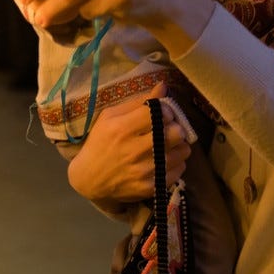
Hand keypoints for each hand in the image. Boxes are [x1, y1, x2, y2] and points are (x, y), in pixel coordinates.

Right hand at [67, 88, 190, 210]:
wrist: (90, 180)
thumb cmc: (100, 143)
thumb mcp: (110, 117)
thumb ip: (138, 102)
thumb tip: (163, 86)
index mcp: (122, 128)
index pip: (159, 112)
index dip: (164, 109)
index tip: (161, 112)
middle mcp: (135, 150)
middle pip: (176, 132)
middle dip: (175, 126)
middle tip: (167, 128)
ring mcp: (145, 171)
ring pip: (183, 150)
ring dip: (178, 144)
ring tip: (168, 143)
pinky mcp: (152, 187)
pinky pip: (180, 169)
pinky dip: (176, 162)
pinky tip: (164, 159)